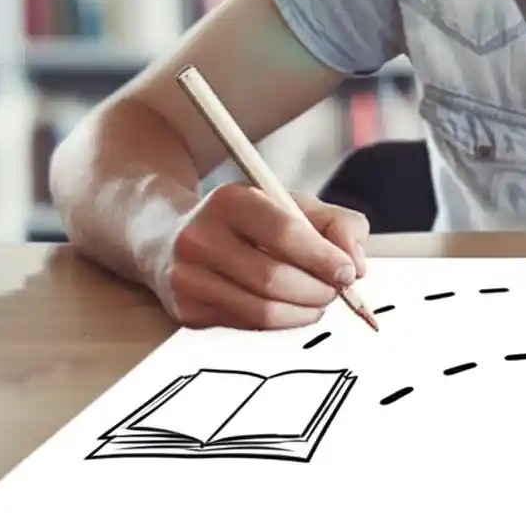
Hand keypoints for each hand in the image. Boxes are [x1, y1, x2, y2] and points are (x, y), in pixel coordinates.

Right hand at [151, 183, 370, 329]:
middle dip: (318, 290)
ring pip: (262, 310)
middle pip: (274, 278)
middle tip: (337, 290)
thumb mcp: (291, 204)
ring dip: (304, 312)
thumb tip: (356, 263)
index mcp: (229, 200)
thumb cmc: (246, 221)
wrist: (169, 236)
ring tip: (318, 301)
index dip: (322, 256)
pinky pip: (247, 325)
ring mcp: (187, 277)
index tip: (348, 271)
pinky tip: (290, 307)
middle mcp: (199, 237)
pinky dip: (281, 321)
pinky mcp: (186, 310)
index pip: (283, 231)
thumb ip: (337, 224)